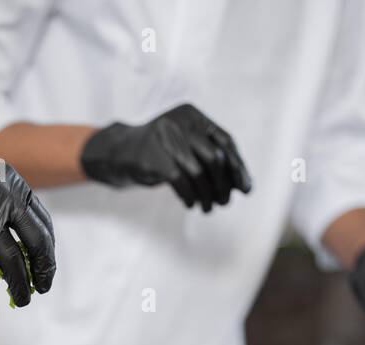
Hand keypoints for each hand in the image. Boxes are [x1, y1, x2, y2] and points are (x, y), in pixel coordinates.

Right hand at [0, 118, 54, 306]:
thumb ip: (1, 209)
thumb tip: (20, 249)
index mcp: (11, 182)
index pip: (42, 222)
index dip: (48, 249)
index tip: (47, 267)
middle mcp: (3, 195)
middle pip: (35, 242)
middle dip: (42, 269)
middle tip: (42, 287)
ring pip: (12, 258)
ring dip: (19, 284)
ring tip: (22, 299)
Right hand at [80, 103, 251, 210]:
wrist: (119, 153)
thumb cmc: (159, 152)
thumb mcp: (184, 145)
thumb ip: (209, 157)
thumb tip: (240, 183)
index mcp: (192, 115)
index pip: (225, 141)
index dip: (238, 166)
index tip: (245, 188)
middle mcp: (180, 123)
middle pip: (215, 157)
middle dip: (224, 184)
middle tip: (225, 202)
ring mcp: (165, 140)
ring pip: (199, 173)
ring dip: (208, 195)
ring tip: (209, 207)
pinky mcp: (153, 159)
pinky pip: (181, 182)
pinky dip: (190, 196)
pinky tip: (191, 204)